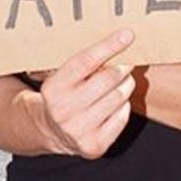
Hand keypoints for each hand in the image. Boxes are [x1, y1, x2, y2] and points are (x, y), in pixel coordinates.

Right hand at [37, 29, 135, 158]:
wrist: (52, 130)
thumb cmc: (64, 95)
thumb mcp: (64, 77)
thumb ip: (86, 63)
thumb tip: (121, 40)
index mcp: (53, 88)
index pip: (86, 61)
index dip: (109, 46)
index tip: (128, 35)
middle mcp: (63, 110)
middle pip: (108, 79)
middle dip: (122, 67)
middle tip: (126, 63)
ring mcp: (79, 130)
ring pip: (119, 97)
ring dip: (126, 85)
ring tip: (121, 83)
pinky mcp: (94, 145)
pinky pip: (122, 116)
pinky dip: (124, 106)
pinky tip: (116, 103)